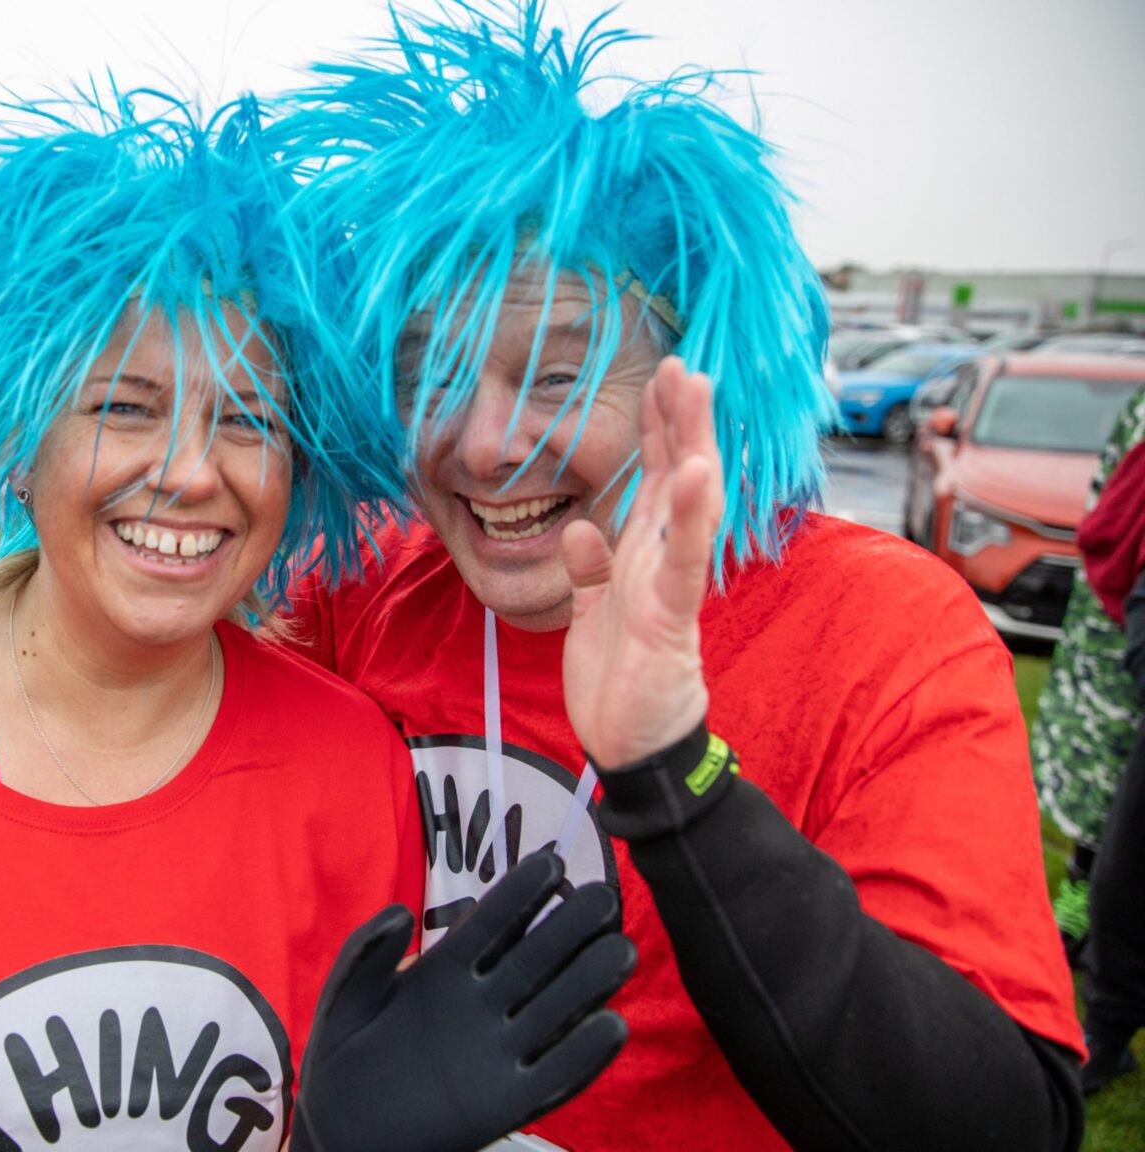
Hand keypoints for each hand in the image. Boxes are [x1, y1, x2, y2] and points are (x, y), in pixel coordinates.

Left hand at [291, 852, 633, 1151]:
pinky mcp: (508, 1100)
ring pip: (555, 1010)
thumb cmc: (344, 1052)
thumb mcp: (346, 996)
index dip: (520, 894)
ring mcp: (499, 1050)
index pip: (492, 923)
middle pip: (536, 959)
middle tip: (603, 895)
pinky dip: (583, 1054)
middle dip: (569, 928)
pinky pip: (553, 1074)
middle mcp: (484, 1003)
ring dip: (588, 983)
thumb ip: (366, 953)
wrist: (344, 1128)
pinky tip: (611, 1026)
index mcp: (449, 968)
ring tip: (620, 950)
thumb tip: (401, 912)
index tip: (551, 861)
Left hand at [559, 358, 722, 768]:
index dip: (659, 430)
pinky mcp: (673, 616)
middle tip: (684, 361)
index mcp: (645, 557)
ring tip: (698, 390)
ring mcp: (673, 585)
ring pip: (689, 504)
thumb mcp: (593, 612)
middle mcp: (665, 562)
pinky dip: (692, 516)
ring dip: (693, 444)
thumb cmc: (620, 682)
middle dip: (680, 419)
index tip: (662, 377)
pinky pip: (684, 560)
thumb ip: (590, 568)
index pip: (656, 480)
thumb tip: (578, 527)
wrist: (631, 746)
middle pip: (677, 477)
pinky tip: (697, 472)